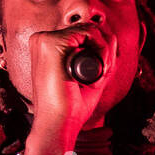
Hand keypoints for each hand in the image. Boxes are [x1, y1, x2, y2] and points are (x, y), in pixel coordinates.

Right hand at [28, 25, 118, 144]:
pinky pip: (88, 32)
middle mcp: (42, 42)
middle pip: (85, 29)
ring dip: (104, 50)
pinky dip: (102, 48)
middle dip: (104, 48)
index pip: (79, 35)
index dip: (99, 49)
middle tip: (105, 71)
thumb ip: (97, 57)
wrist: (57, 125)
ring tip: (102, 72)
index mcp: (46, 50)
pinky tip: (101, 66)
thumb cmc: (69, 109)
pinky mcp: (51, 42)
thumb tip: (112, 38)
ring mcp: (44, 40)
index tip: (105, 70)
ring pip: (89, 29)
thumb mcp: (88, 77)